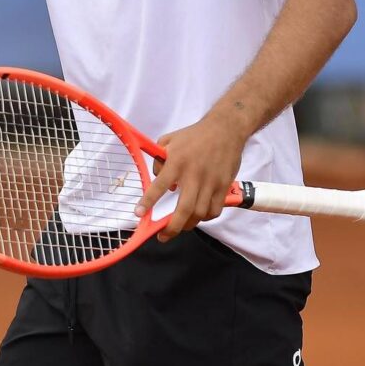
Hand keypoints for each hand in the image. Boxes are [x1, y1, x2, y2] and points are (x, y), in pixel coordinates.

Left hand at [134, 110, 250, 241]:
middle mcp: (193, 174)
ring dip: (188, 224)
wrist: (225, 129)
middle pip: (184, 209)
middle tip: (163, 236)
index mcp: (177, 162)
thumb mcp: (169, 140)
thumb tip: (158, 179)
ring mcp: (210, 182)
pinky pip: (214, 210)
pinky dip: (205, 217)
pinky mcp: (224, 186)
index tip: (139, 214)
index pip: (159, 185)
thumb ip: (159, 160)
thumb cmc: (194, 136)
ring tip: (180, 225)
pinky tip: (199, 215)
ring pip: (200, 213)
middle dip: (172, 227)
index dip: (148, 202)